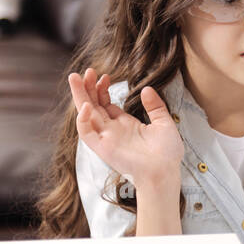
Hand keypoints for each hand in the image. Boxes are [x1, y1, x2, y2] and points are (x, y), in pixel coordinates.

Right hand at [69, 68, 182, 185]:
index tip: (105, 75)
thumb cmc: (167, 153)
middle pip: (93, 106)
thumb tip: (147, 89)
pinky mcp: (102, 148)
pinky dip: (82, 119)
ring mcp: (106, 138)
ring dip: (80, 97)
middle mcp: (112, 130)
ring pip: (85, 114)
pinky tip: (87, 105)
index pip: (106, 104)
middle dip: (86, 88)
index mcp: (125, 124)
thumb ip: (155, 106)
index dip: (102, 89)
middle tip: (85, 71)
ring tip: (76, 78)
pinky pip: (86, 133)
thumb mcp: (164, 123)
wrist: (165, 172)